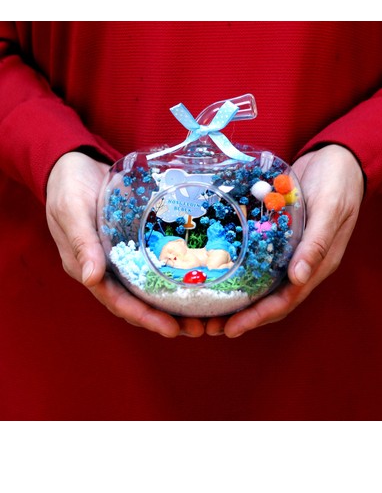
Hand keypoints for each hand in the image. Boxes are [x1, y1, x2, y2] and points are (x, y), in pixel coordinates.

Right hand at [46, 152, 203, 337]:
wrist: (74, 163)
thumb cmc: (68, 187)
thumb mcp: (71, 211)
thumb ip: (82, 243)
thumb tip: (91, 279)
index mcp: (88, 267)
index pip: (118, 301)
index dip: (144, 317)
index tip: (171, 329)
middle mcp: (106, 268)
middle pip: (137, 301)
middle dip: (164, 318)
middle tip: (197, 328)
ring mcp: (120, 256)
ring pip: (148, 287)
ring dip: (171, 302)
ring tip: (202, 313)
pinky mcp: (132, 242)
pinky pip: (153, 264)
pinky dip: (170, 275)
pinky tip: (194, 277)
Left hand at [206, 144, 364, 336]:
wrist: (338, 158)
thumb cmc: (338, 182)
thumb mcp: (330, 209)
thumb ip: (316, 243)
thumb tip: (298, 278)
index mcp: (317, 265)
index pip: (285, 301)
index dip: (258, 317)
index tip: (231, 328)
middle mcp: (302, 264)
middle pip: (270, 299)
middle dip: (242, 315)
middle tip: (209, 325)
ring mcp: (290, 251)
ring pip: (262, 283)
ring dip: (238, 297)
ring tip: (208, 307)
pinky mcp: (279, 237)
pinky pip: (258, 260)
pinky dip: (240, 270)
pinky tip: (219, 272)